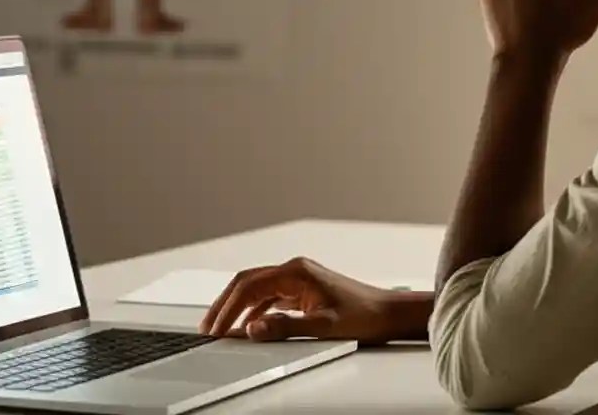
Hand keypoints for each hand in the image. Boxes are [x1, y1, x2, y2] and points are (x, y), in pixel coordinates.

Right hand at [199, 257, 428, 344]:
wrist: (389, 314)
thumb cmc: (364, 316)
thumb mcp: (323, 326)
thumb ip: (285, 327)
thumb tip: (252, 328)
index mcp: (296, 272)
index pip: (249, 285)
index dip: (228, 308)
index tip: (215, 328)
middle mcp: (294, 270)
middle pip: (247, 282)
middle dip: (225, 304)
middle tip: (208, 327)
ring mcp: (298, 279)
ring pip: (256, 289)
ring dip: (237, 307)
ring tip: (221, 327)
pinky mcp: (303, 290)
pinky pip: (269, 297)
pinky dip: (254, 310)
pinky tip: (248, 325)